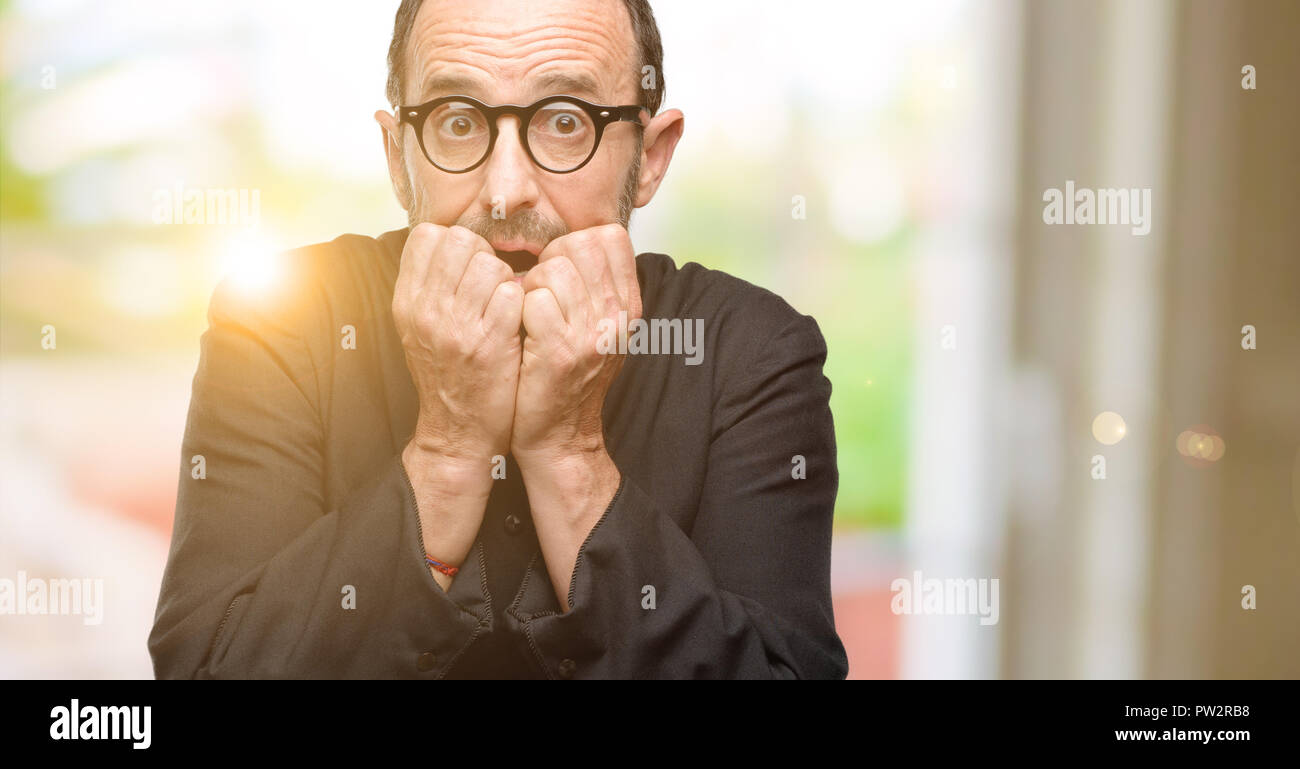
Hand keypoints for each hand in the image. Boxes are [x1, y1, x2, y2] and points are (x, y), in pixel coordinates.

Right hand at [394, 223, 524, 461]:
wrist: (458, 431)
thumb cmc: (446, 374)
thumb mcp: (419, 326)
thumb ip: (428, 284)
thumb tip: (448, 241)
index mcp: (407, 301)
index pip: (428, 235)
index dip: (455, 242)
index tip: (467, 267)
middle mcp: (426, 310)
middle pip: (461, 241)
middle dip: (484, 255)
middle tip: (490, 285)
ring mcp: (457, 326)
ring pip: (490, 264)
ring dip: (506, 278)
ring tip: (504, 303)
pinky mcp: (491, 343)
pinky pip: (512, 293)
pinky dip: (522, 301)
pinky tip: (517, 320)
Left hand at [511, 224, 640, 460]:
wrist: (561, 437)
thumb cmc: (569, 378)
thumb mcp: (599, 329)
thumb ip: (597, 287)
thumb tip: (576, 241)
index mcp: (628, 305)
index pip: (611, 237)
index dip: (577, 243)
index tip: (562, 271)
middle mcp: (616, 317)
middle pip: (581, 244)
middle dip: (550, 259)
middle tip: (540, 292)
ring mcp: (591, 335)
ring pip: (553, 269)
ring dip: (530, 285)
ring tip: (528, 313)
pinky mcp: (560, 353)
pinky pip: (533, 300)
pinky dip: (517, 309)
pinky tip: (518, 330)